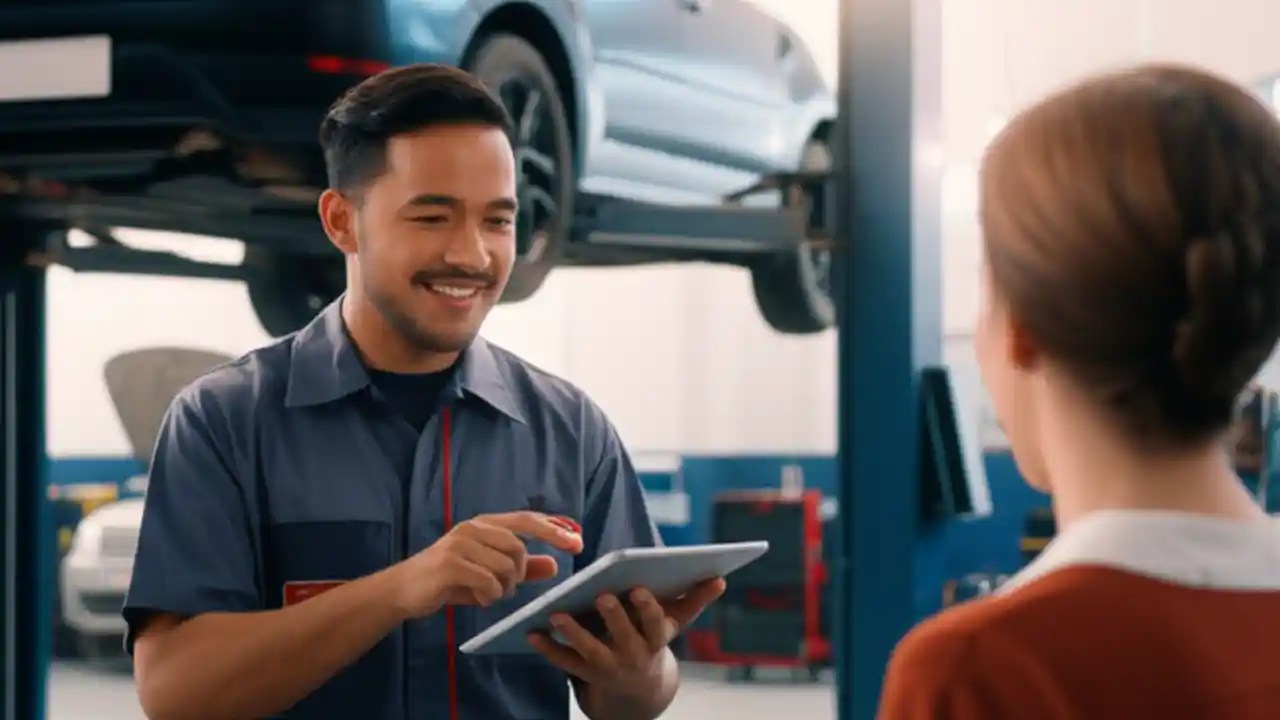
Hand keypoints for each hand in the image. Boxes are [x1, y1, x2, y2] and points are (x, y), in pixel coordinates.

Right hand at [394, 511, 583, 616]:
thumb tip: (554, 564)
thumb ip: (521, 568)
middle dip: (520, 573)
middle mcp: (473, 528)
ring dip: (505, 588)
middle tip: (507, 587)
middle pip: (519, 547)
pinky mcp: (451, 564)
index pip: (527, 520)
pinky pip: (489, 582)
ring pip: (506, 566)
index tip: (578, 543)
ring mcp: (461, 544)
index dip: (554, 529)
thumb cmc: (449, 579)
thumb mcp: (489, 573)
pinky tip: (481, 599)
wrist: (404, 589)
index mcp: (484, 524)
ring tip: (491, 594)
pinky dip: (491, 596)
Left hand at [527, 577, 726, 692]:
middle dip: (614, 617)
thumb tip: (719, 578)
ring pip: (589, 651)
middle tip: (602, 595)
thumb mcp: (676, 622)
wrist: (639, 687)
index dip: (647, 608)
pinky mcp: (585, 672)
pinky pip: (564, 662)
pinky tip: (532, 632)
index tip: (638, 588)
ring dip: (573, 632)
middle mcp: (633, 656)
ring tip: (557, 613)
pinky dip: (547, 648)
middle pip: (623, 636)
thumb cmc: (655, 637)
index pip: (655, 624)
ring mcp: (608, 666)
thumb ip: (696, 599)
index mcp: (656, 640)